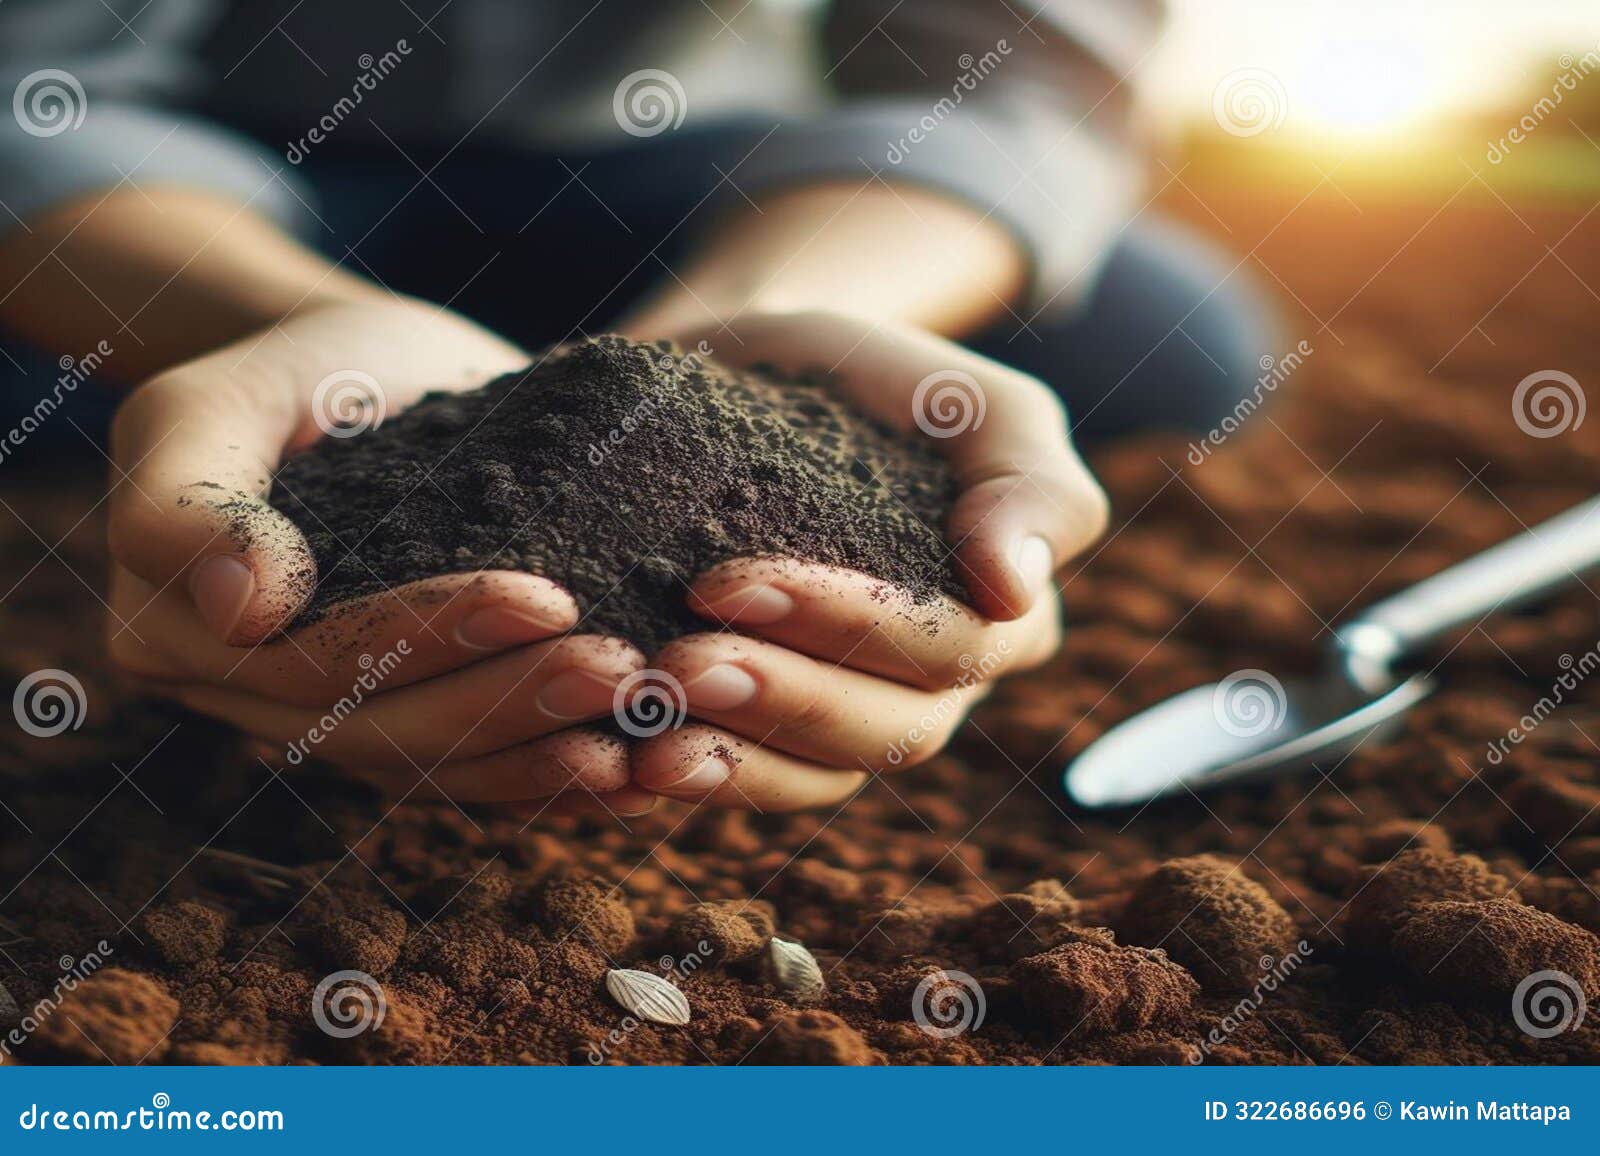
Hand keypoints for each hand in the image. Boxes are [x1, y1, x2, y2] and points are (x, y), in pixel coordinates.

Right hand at [106, 300, 657, 817]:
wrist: (380, 379)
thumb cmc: (301, 372)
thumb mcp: (218, 398)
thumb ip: (189, 498)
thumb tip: (245, 611)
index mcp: (179, 631)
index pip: (313, 663)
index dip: (429, 640)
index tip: (545, 599)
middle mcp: (250, 698)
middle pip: (383, 733)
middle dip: (510, 704)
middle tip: (622, 667)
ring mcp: (333, 723)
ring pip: (438, 769)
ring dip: (545, 753)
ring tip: (647, 720)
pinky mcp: (410, 726)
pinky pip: (476, 779)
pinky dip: (555, 781)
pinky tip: (640, 775)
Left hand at [626, 310, 1108, 810]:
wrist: (754, 381)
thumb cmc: (868, 383)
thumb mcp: (966, 401)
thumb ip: (1026, 482)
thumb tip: (1012, 589)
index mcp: (1001, 616)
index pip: (946, 648)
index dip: (845, 627)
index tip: (725, 583)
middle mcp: (938, 684)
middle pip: (886, 728)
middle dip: (779, 700)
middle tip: (677, 665)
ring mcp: (859, 716)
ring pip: (820, 774)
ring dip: (733, 761)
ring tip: (645, 740)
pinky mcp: (779, 733)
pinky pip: (756, 782)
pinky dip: (693, 778)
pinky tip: (624, 772)